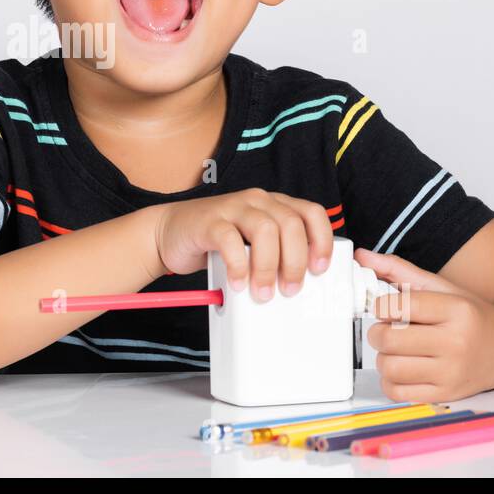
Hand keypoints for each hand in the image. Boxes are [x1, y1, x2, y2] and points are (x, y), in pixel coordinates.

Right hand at [152, 188, 334, 301]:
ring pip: (266, 229)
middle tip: (289, 290)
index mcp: (274, 205)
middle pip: (291, 225)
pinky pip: (230, 240)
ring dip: (268, 267)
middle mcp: (257, 201)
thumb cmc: (217, 243)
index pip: (311, 213)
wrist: (171, 232)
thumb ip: (276, 255)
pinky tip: (237, 283)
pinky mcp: (209, 221)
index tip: (320, 269)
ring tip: (261, 292)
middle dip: (295, 263)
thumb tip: (303, 286)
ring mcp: (232, 208)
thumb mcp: (254, 246)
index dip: (322, 241)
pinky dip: (238, 266)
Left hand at [356, 247, 493, 401]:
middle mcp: (456, 343)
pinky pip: (397, 393)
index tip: (385, 308)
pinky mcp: (445, 394)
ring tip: (396, 350)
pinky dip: (390, 381)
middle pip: (389, 339)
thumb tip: (363, 256)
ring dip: (383, 358)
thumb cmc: (470, 317)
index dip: (381, 306)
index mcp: (456, 311)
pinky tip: (402, 369)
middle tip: (386, 330)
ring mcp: (451, 372)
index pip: (399, 306)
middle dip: (378, 332)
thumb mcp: (440, 287)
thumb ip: (399, 270)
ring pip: (390, 367)